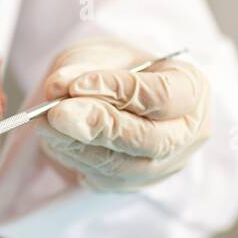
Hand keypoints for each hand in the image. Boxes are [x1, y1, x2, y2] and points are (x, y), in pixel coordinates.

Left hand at [37, 37, 211, 191]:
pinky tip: (54, 139)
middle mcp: (187, 133)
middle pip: (149, 140)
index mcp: (192, 90)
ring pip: (122, 166)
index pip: (162, 96)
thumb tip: (58, 87)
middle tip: (57, 113)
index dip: (120, 91)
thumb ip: (82, 67)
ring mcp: (164, 165)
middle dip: (99, 126)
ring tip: (45, 121)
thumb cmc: (118, 67)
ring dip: (77, 145)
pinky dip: (74, 159)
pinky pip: (103, 179)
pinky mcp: (135, 184)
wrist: (119, 90)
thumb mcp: (102, 53)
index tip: (78, 85)